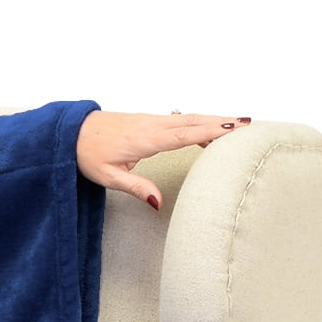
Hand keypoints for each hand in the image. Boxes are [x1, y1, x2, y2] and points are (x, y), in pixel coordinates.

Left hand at [76, 111, 251, 209]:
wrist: (71, 133)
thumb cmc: (88, 154)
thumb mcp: (109, 177)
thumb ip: (137, 188)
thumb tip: (159, 203)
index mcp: (145, 139)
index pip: (185, 134)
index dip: (211, 133)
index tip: (234, 131)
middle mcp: (152, 125)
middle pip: (193, 121)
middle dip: (222, 123)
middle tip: (249, 125)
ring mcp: (152, 121)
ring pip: (189, 118)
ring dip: (214, 120)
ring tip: (239, 126)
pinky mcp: (149, 121)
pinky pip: (181, 120)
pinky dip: (199, 121)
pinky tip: (209, 127)